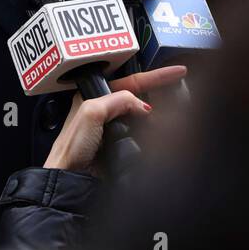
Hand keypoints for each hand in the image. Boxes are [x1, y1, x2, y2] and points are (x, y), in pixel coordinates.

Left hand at [43, 66, 187, 174]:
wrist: (70, 178)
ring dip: (156, 118)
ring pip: (143, 117)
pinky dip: (151, 135)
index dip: (155, 76)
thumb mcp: (92, 112)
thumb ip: (119, 101)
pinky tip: (157, 137)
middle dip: (158, 94)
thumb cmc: (71, 147)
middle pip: (139, 97)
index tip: (177, 72)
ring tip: (169, 118)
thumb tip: (143, 106)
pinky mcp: (120, 146)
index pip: (131, 81)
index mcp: (95, 96)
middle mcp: (105, 111)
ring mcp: (113, 129)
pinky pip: (142, 136)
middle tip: (178, 90)